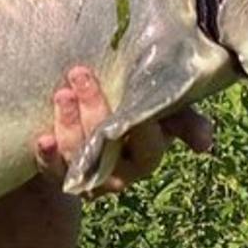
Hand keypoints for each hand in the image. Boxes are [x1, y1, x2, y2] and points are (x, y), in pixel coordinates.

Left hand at [32, 66, 214, 196]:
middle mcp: (119, 172)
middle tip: (80, 73)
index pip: (150, 149)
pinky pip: (51, 171)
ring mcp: (87, 174)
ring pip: (79, 160)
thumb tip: (205, 143)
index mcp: (148, 155)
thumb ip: (182, 116)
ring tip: (62, 94)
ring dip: (70, 127)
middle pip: (109, 150)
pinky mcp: (58, 172)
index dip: (142, 129)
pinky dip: (47, 157)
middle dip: (95, 112)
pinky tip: (42, 140)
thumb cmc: (131, 106)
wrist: (90, 114)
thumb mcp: (161, 108)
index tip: (133, 100)